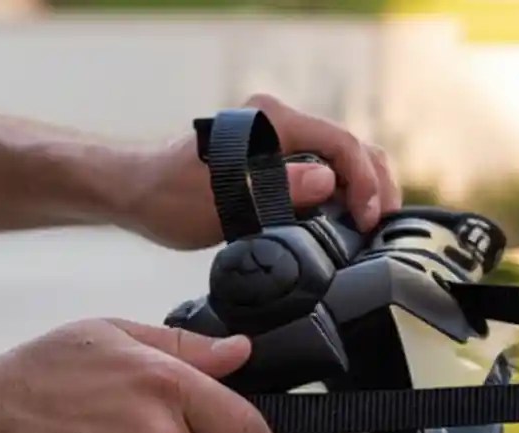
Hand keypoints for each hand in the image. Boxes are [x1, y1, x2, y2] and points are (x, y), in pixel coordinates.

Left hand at [117, 94, 401, 250]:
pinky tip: (346, 219)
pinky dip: (344, 191)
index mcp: (270, 122)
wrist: (134, 192)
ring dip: (363, 188)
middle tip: (384, 224)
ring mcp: (279, 139)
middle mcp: (278, 122)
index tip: (367, 219)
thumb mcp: (220, 202)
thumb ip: (276, 191)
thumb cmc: (166, 196)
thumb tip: (327, 183)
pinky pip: (324, 168)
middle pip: (351, 146)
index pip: (341, 144)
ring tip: (371, 225)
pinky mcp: (275, 157)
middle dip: (377, 184)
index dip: (365, 183)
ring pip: (342, 157)